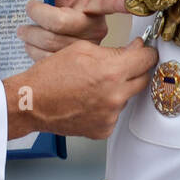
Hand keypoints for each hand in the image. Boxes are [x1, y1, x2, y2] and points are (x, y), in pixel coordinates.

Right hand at [2, 38, 157, 139]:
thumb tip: (134, 50)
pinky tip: (90, 100)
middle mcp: (115, 96)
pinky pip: (115, 114)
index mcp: (112, 72)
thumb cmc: (50, 76)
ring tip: (94, 85)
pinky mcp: (104, 129)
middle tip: (120, 65)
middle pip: (143, 80)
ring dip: (119, 89)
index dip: (147, 52)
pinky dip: (107, 106)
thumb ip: (113, 50)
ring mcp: (110, 116)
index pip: (147, 60)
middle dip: (135, 70)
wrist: (32, 103)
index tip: (144, 51)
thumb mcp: (82, 50)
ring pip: (128, 97)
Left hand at [17, 0, 128, 57]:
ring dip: (31, 34)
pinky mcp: (74, 66)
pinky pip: (46, 58)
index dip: (121, 2)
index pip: (107, 2)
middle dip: (37, 15)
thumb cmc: (60, 5)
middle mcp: (95, 28)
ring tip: (25, 29)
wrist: (51, 29)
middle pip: (59, 23)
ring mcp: (86, 49)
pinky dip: (31, 49)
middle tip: (28, 9)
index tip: (132, 3)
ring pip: (50, 42)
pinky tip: (31, 43)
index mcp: (93, 5)